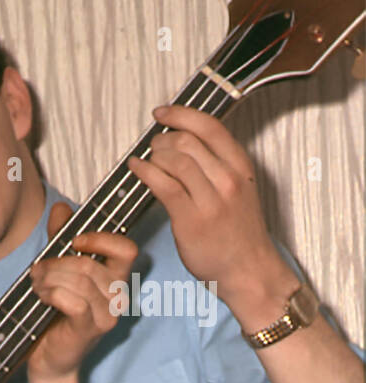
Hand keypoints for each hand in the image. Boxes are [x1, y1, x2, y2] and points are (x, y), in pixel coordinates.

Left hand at [27, 201, 136, 381]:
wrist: (48, 360)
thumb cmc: (54, 315)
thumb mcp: (57, 273)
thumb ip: (60, 242)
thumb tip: (61, 209)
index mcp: (115, 279)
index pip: (126, 249)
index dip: (100, 238)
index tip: (74, 241)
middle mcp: (118, 296)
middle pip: (90, 264)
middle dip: (56, 263)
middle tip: (37, 271)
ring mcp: (107, 315)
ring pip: (80, 281)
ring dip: (50, 278)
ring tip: (36, 285)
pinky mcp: (90, 330)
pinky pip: (73, 301)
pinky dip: (52, 294)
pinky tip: (42, 298)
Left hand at [126, 105, 291, 329]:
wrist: (248, 269)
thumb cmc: (238, 233)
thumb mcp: (238, 190)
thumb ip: (217, 167)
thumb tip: (183, 145)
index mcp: (241, 167)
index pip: (210, 127)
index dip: (181, 114)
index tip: (162, 113)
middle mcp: (228, 179)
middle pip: (188, 140)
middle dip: (162, 138)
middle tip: (152, 145)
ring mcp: (211, 199)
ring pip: (175, 159)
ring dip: (153, 155)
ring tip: (146, 160)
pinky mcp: (191, 219)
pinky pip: (163, 184)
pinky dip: (145, 171)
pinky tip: (136, 169)